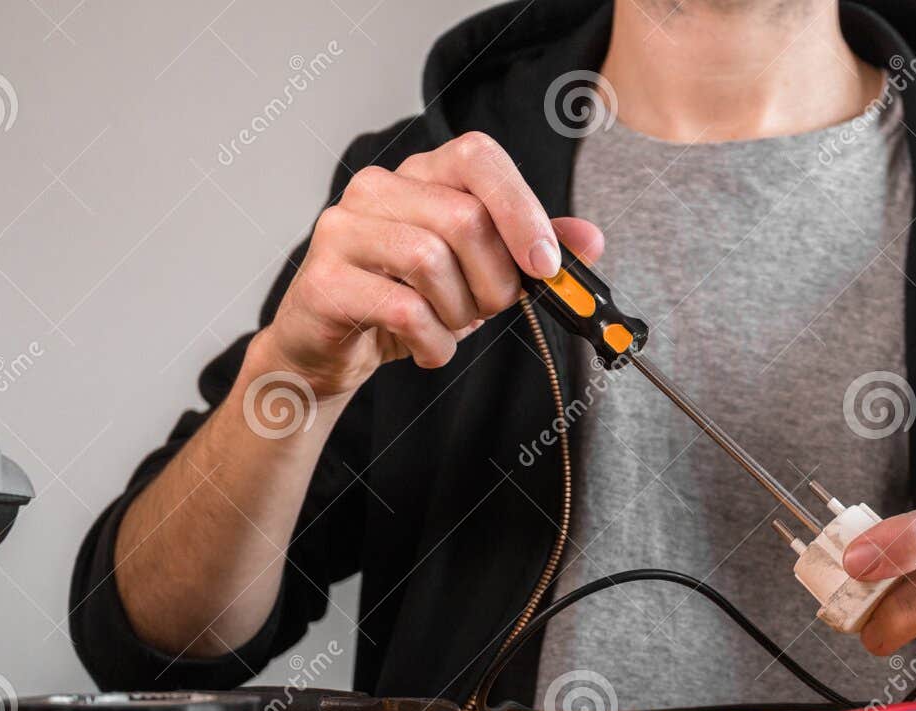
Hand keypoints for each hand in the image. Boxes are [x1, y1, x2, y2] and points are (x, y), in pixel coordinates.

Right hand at [258, 131, 603, 397]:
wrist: (332, 349)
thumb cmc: (407, 303)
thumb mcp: (480, 276)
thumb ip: (530, 253)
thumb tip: (590, 240)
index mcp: (421, 174)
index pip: (478, 157)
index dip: (521, 208)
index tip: (544, 265)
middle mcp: (377, 187)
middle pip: (464, 219)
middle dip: (495, 281)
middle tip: (487, 310)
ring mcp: (343, 229)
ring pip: (430, 260)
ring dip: (458, 313)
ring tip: (447, 326)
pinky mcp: (325, 280)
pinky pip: (402, 309)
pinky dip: (432, 342)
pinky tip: (427, 347)